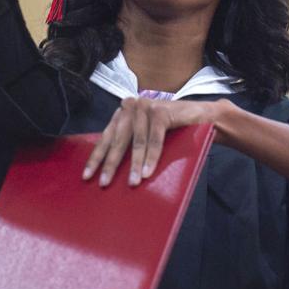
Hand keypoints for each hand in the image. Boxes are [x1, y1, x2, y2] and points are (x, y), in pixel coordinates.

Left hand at [83, 98, 228, 187]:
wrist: (202, 117)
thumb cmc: (171, 130)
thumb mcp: (145, 136)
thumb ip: (129, 144)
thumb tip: (109, 171)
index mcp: (123, 113)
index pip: (106, 138)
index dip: (96, 157)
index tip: (87, 176)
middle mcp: (131, 107)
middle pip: (118, 140)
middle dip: (110, 163)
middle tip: (104, 183)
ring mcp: (146, 106)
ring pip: (137, 141)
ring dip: (135, 165)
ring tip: (132, 183)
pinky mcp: (161, 111)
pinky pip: (154, 139)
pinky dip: (152, 157)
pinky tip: (148, 172)